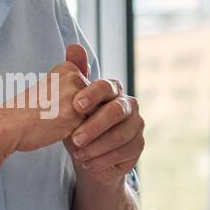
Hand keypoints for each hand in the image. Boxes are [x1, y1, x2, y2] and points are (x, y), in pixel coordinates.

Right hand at [0, 44, 89, 153]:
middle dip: (77, 115)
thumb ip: (73, 80)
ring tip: (53, 122)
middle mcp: (74, 77)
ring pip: (92, 117)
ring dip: (77, 125)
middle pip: (93, 104)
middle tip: (50, 114)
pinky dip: (75, 135)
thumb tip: (91, 74)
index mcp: (68, 68)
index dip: (71, 105)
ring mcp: (76, 95)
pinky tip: (56, 130)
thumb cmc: (26, 110)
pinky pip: (87, 130)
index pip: (88, 93)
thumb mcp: (51, 88)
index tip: (50, 103)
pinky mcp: (75, 115)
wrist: (8, 126)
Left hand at [64, 48, 144, 185]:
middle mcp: (130, 104)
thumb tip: (74, 45)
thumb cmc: (77, 124)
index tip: (76, 106)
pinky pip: (124, 152)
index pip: (107, 87)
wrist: (86, 154)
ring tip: (77, 154)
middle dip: (94, 126)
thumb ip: (74, 74)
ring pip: (121, 135)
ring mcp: (137, 125)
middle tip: (74, 138)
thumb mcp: (70, 103)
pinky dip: (103, 159)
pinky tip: (87, 163)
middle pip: (116, 111)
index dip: (93, 95)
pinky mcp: (138, 146)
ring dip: (97, 146)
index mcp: (114, 90)